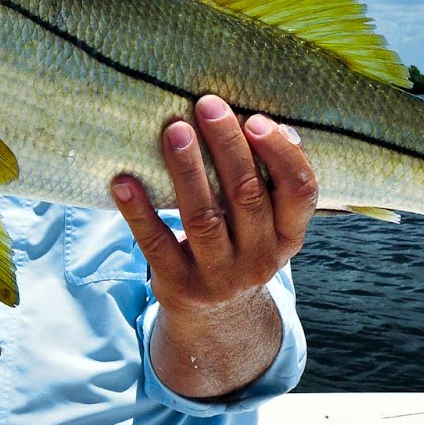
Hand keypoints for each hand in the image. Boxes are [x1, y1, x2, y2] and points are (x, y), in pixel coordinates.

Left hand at [112, 94, 316, 397]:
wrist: (218, 320)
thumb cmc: (241, 246)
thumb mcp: (268, 225)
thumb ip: (270, 182)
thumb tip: (267, 121)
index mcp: (289, 237)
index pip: (300, 192)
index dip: (280, 154)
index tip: (254, 118)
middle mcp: (261, 259)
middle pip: (247, 196)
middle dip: (227, 146)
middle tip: (206, 105)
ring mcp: (220, 277)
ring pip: (204, 218)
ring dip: (188, 170)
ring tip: (174, 130)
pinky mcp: (179, 286)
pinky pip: (156, 244)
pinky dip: (139, 211)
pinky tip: (123, 181)